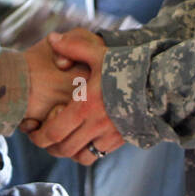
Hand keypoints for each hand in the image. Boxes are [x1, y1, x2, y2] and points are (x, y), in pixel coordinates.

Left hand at [27, 29, 124, 164]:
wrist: (161, 84)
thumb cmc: (128, 67)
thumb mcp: (99, 53)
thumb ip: (74, 46)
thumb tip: (52, 39)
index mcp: (85, 106)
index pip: (53, 132)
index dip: (39, 136)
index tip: (33, 131)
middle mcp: (96, 125)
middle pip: (64, 149)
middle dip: (50, 146)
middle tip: (44, 137)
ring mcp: (110, 136)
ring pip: (81, 156)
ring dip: (68, 152)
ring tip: (63, 141)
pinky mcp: (122, 140)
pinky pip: (98, 154)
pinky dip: (87, 151)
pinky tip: (85, 138)